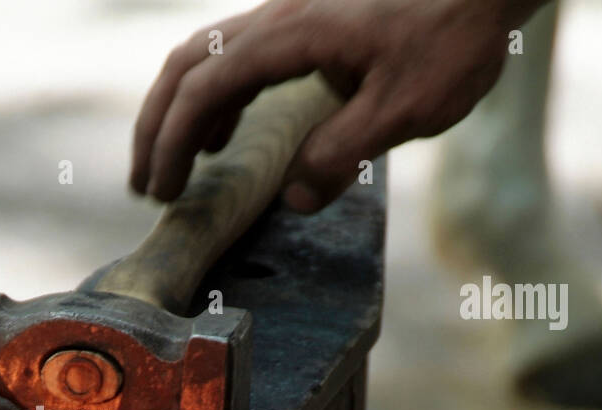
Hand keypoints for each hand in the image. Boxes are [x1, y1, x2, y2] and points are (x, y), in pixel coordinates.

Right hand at [130, 0, 544, 209]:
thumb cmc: (455, 34)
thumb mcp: (406, 108)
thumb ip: (342, 155)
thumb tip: (291, 199)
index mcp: (291, 35)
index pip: (204, 88)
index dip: (171, 144)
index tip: (163, 192)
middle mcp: (278, 17)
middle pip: (186, 66)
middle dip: (156, 127)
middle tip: (147, 185)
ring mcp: (288, 15)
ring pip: (206, 57)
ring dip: (180, 113)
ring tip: (175, 168)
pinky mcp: (306, 21)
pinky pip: (237, 56)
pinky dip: (215, 100)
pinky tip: (225, 136)